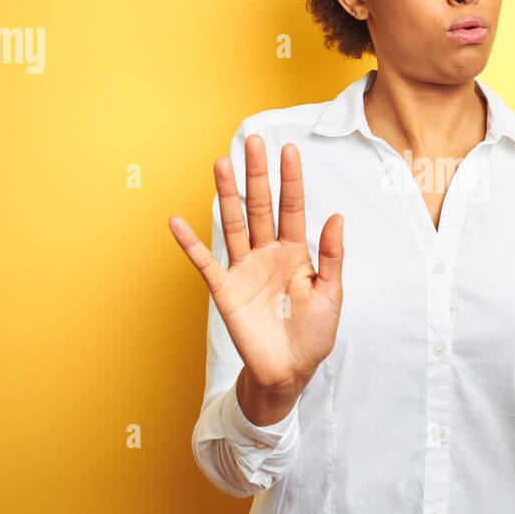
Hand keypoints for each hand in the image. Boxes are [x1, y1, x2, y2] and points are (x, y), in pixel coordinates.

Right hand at [168, 134, 343, 397]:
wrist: (289, 371)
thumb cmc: (313, 333)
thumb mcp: (331, 294)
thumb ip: (333, 256)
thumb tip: (338, 216)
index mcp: (296, 252)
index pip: (292, 208)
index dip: (290, 179)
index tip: (288, 149)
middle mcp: (267, 253)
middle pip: (261, 207)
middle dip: (257, 176)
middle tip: (251, 142)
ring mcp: (244, 269)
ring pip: (234, 224)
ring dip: (227, 195)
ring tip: (221, 164)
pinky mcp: (225, 290)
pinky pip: (205, 262)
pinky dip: (190, 243)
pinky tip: (176, 221)